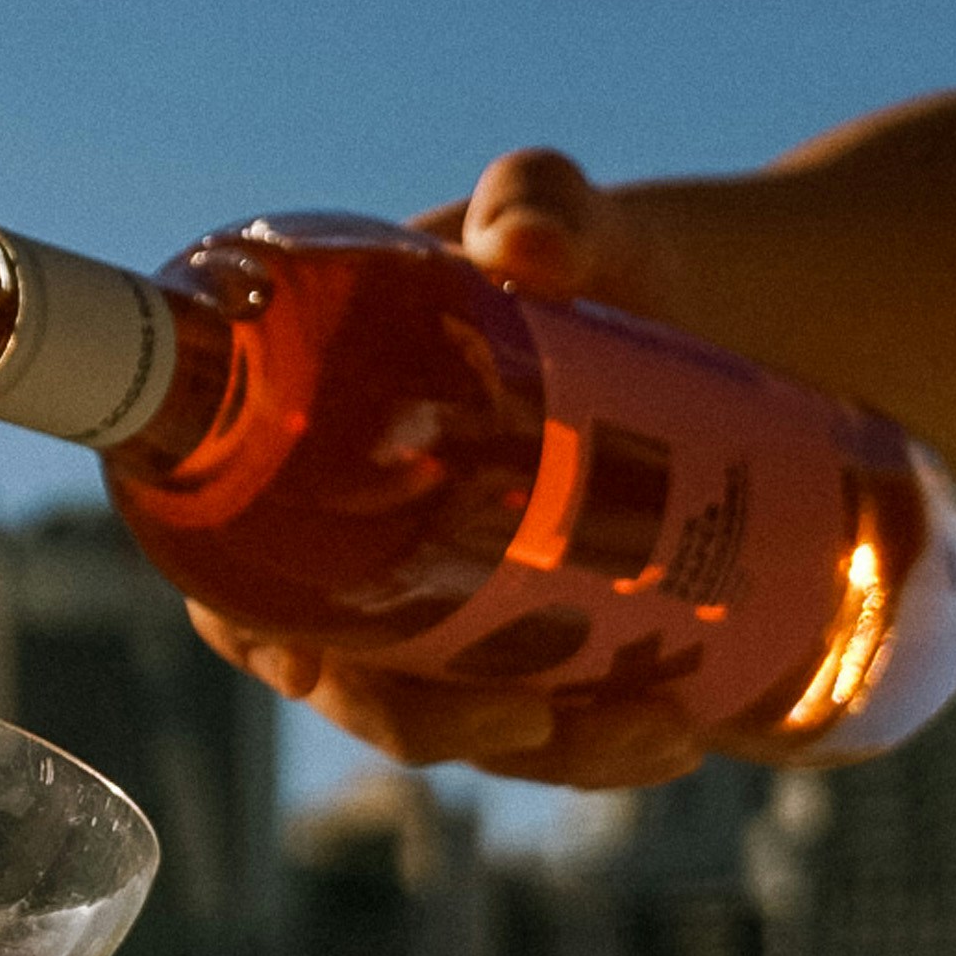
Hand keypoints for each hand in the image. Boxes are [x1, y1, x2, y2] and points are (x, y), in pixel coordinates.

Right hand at [190, 147, 703, 789]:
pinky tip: (683, 736)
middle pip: (352, 681)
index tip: (316, 661)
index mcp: (314, 459)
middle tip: (528, 717)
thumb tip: (529, 247)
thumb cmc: (586, 254)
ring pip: (463, 719)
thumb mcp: (562, 215)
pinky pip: (556, 730)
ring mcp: (463, 615)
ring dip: (544, 754)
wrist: (717, 309)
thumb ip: (536, 200)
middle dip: (426, 723)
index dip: (257, 632)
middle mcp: (372, 559)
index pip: (239, 573)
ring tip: (653, 730)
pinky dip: (609, 749)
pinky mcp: (554, 651)